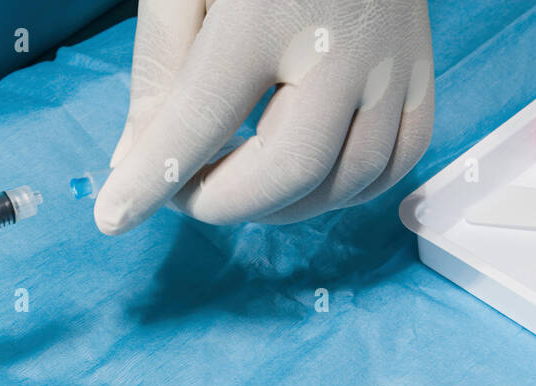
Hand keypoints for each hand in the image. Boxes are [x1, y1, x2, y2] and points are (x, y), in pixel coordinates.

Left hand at [95, 0, 433, 234]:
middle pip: (292, 167)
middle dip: (225, 202)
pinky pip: (398, 161)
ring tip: (236, 187)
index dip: (154, 177)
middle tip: (181, 194)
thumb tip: (133, 160)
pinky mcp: (421, 67)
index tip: (114, 216)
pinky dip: (346, 190)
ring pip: (350, 177)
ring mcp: (394, 58)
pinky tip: (302, 182)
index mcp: (268, 7)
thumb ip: (159, 68)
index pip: (204, 116)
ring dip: (282, 207)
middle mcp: (345, 39)